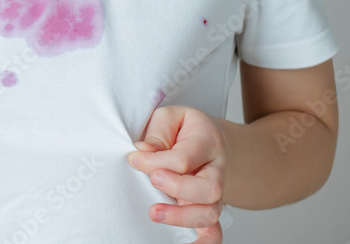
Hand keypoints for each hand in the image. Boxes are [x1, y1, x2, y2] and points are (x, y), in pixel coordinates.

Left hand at [126, 105, 226, 243]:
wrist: (213, 140)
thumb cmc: (187, 129)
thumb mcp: (171, 117)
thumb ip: (157, 133)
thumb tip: (142, 152)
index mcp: (207, 142)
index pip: (184, 158)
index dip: (155, 161)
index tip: (133, 159)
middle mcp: (216, 170)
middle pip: (207, 188)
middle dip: (177, 188)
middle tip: (152, 180)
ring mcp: (215, 193)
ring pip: (210, 213)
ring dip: (181, 217)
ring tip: (154, 213)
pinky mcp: (209, 209)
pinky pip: (213, 232)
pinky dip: (202, 242)